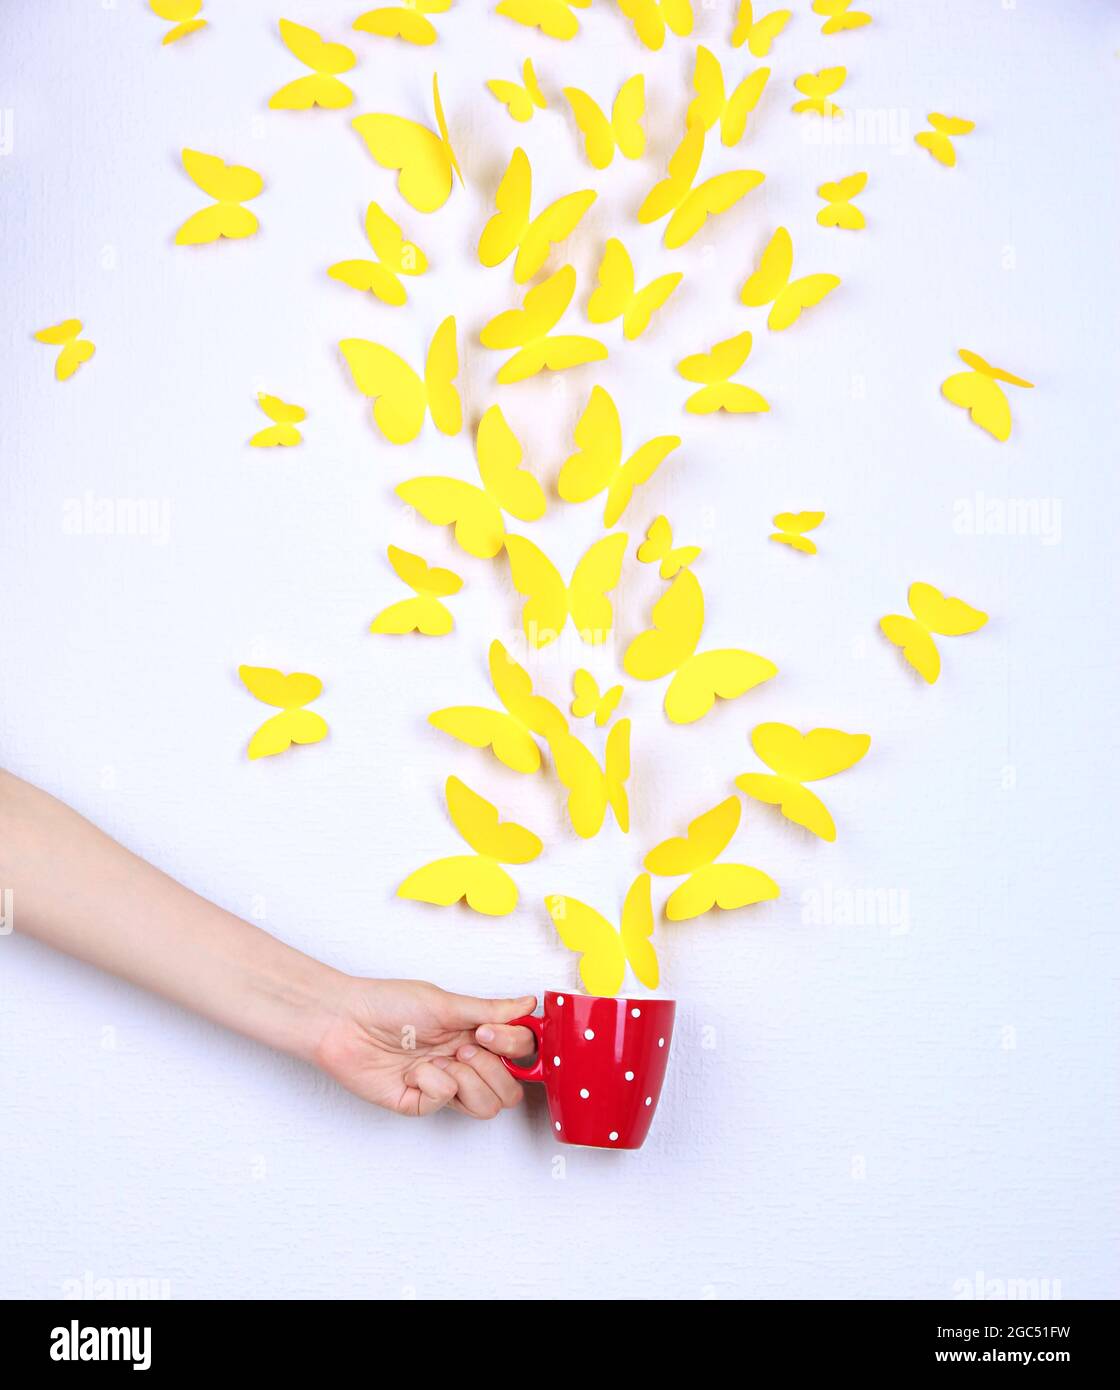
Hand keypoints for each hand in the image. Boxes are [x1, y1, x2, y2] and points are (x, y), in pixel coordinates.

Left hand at [313, 977, 537, 1118]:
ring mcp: (443, 1085)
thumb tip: (529, 1004)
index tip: (492, 1032)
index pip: (520, 1053)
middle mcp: (463, 1062)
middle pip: (509, 1090)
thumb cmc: (388, 1003)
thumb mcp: (445, 1002)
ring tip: (445, 1059)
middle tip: (467, 1048)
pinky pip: (445, 1102)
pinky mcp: (420, 1102)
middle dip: (495, 1070)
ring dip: (470, 1081)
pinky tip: (414, 1068)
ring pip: (486, 1107)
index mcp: (474, 1034)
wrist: (344, 1021)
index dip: (516, 1048)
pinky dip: (432, 1082)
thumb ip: (490, 1009)